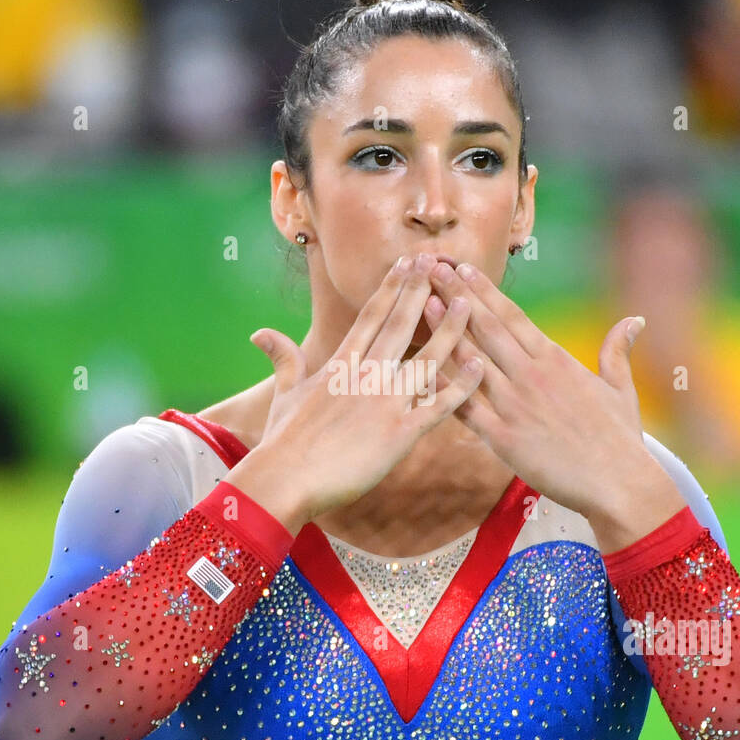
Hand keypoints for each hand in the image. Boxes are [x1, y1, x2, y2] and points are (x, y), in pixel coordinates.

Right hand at [230, 254, 484, 531]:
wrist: (286, 479)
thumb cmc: (282, 440)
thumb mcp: (284, 393)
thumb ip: (283, 360)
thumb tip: (260, 333)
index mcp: (340, 365)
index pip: (371, 317)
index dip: (392, 287)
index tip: (407, 262)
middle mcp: (366, 376)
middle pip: (400, 325)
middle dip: (421, 290)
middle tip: (438, 261)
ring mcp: (385, 403)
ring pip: (427, 359)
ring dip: (450, 329)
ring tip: (468, 301)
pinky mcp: (399, 433)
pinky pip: (438, 406)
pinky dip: (460, 387)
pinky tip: (479, 366)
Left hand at [422, 257, 687, 548]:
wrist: (619, 483)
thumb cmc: (621, 439)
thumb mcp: (622, 389)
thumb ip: (617, 351)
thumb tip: (635, 320)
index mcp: (556, 360)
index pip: (513, 317)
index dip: (485, 291)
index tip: (463, 269)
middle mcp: (531, 376)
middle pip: (486, 328)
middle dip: (456, 296)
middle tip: (430, 269)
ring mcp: (515, 405)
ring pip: (471, 360)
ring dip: (444, 329)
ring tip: (420, 301)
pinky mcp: (503, 438)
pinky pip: (464, 407)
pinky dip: (441, 386)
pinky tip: (420, 366)